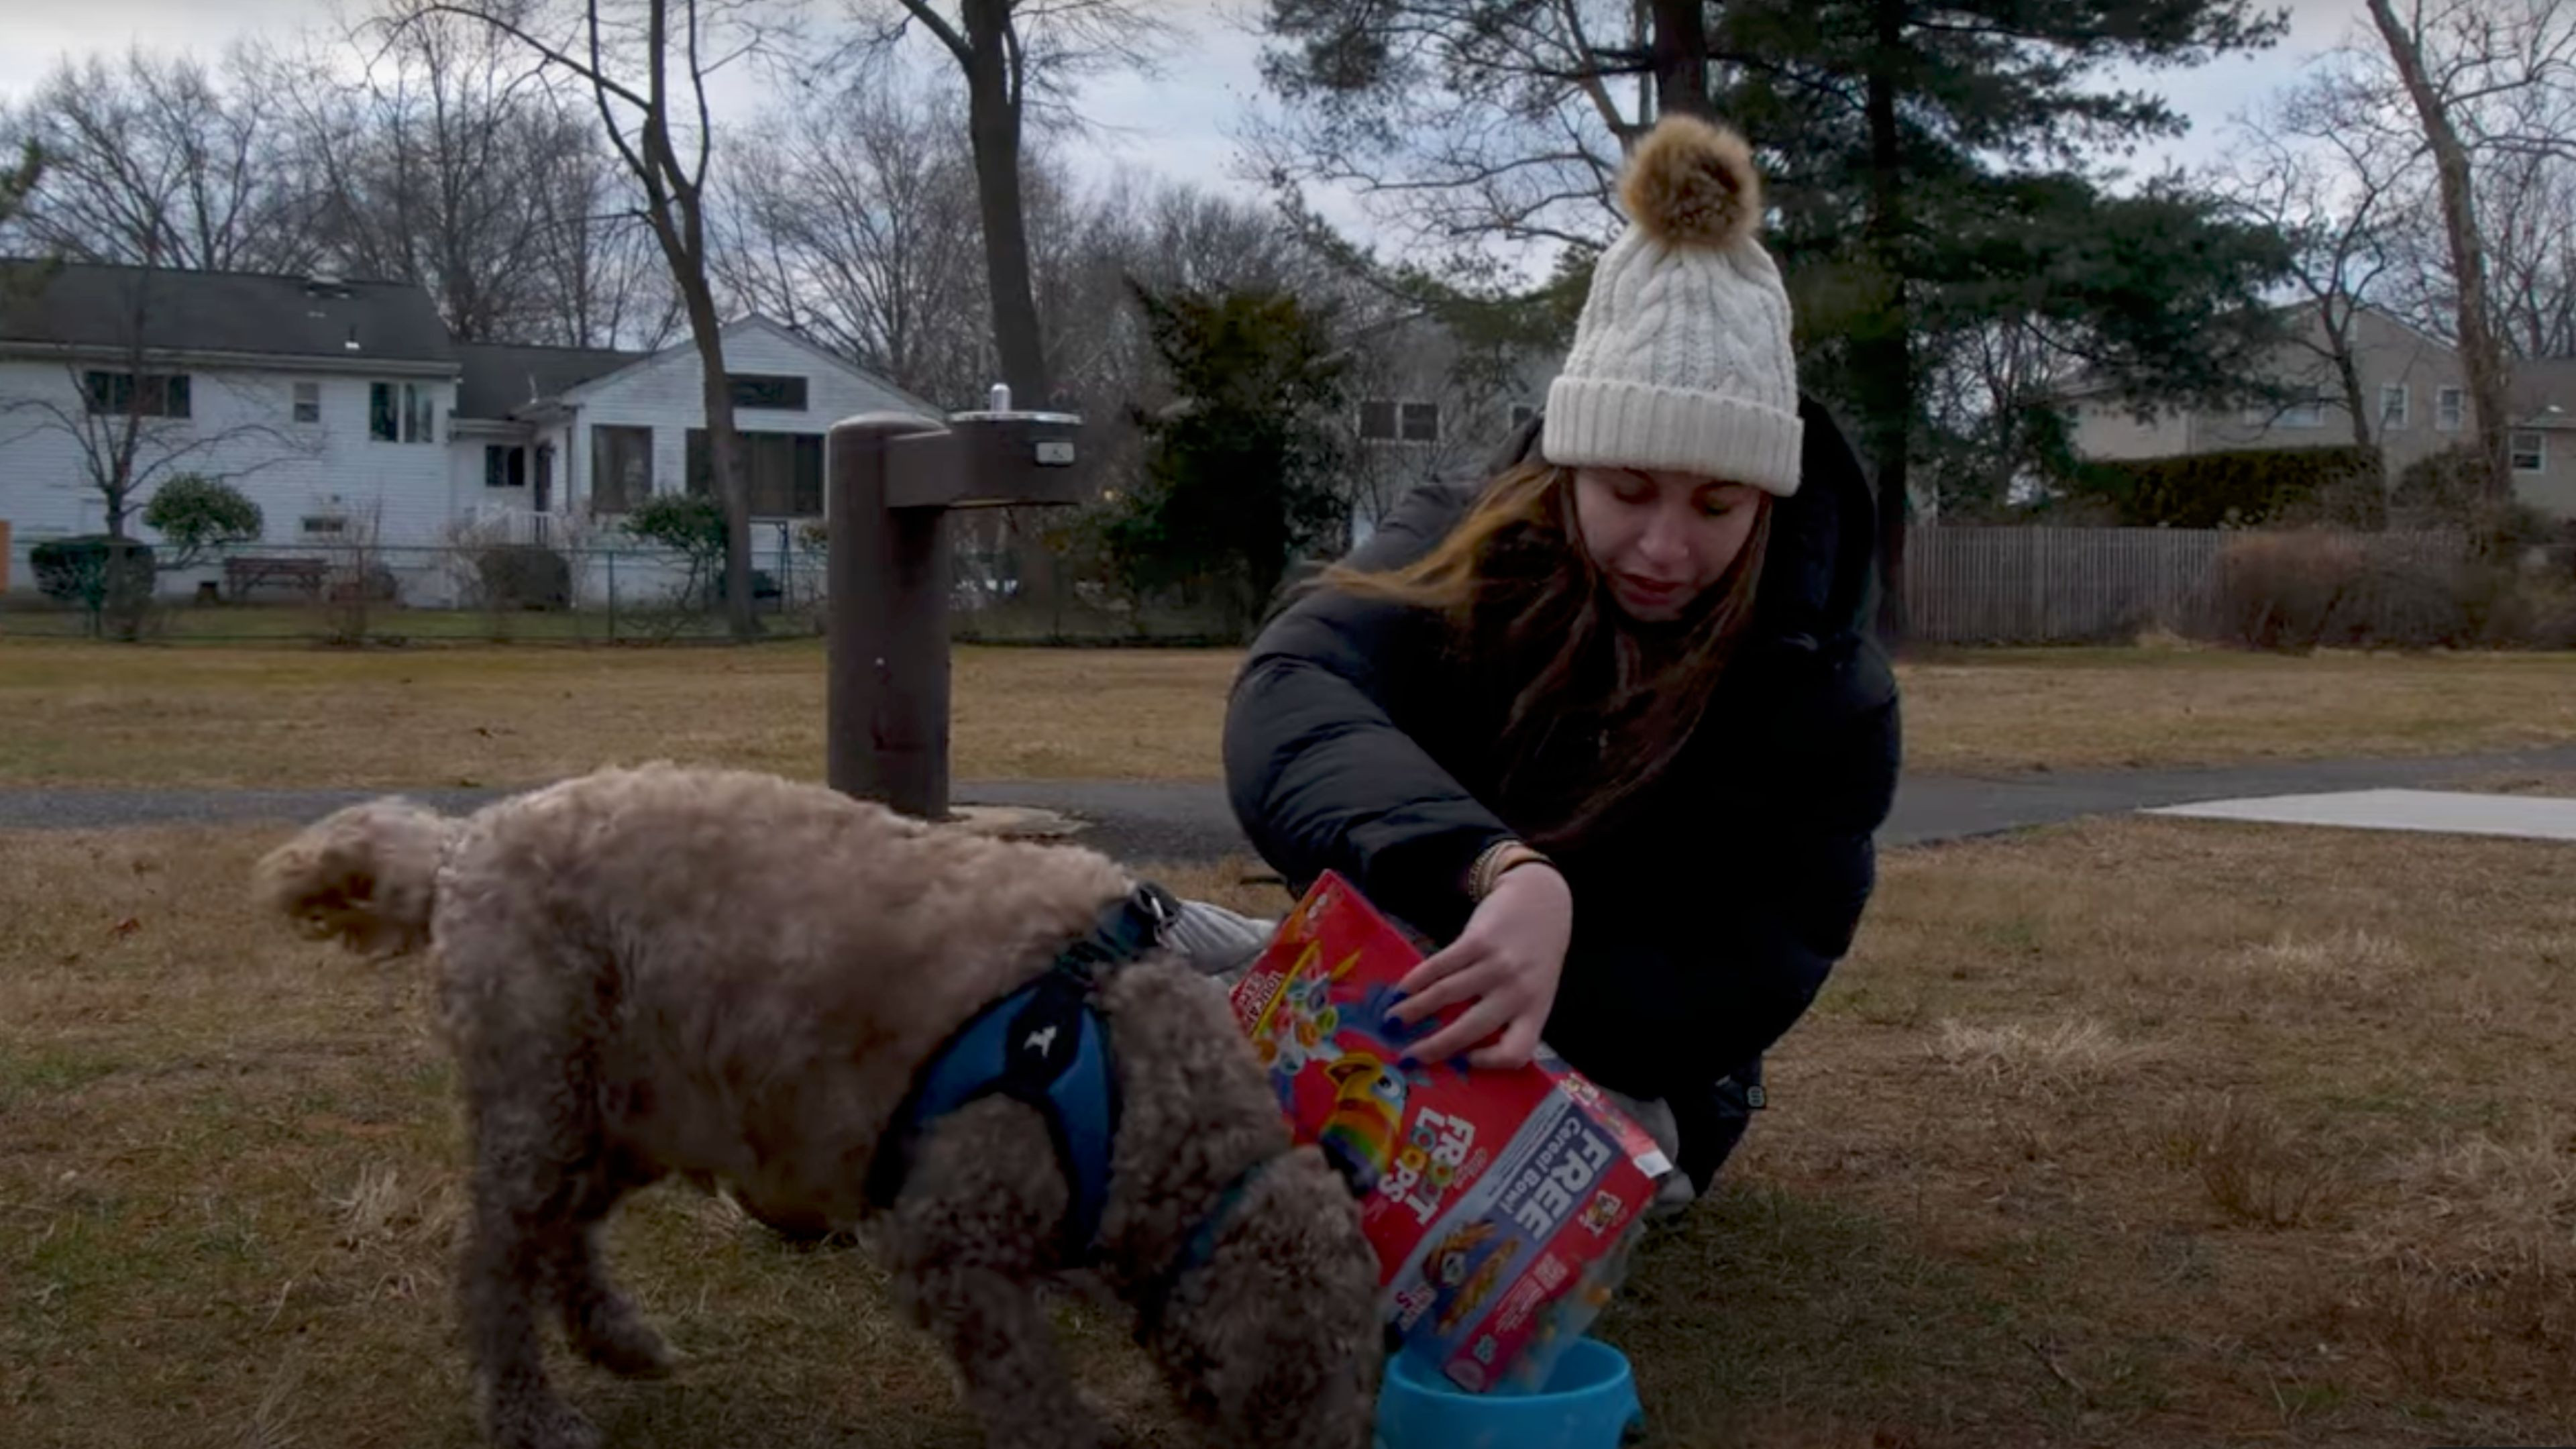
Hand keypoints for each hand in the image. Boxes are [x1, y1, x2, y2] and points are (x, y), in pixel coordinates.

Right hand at [1387, 864, 1571, 1069]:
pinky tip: (1402, 989)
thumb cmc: (1535, 953)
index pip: (1516, 1051)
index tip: (1465, 1061)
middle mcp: (1519, 991)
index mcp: (1536, 1010)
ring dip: (1413, 1011)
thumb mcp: (1535, 988)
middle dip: (1432, 1047)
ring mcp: (1498, 965)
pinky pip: (1439, 965)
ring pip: (1446, 995)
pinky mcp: (1479, 940)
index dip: (1488, 1063)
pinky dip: (1416, 980)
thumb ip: (1508, 1013)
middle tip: (1406, 1057)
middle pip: (1470, 1029)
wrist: (1543, 899)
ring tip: (1392, 1020)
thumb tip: (1456, 1043)